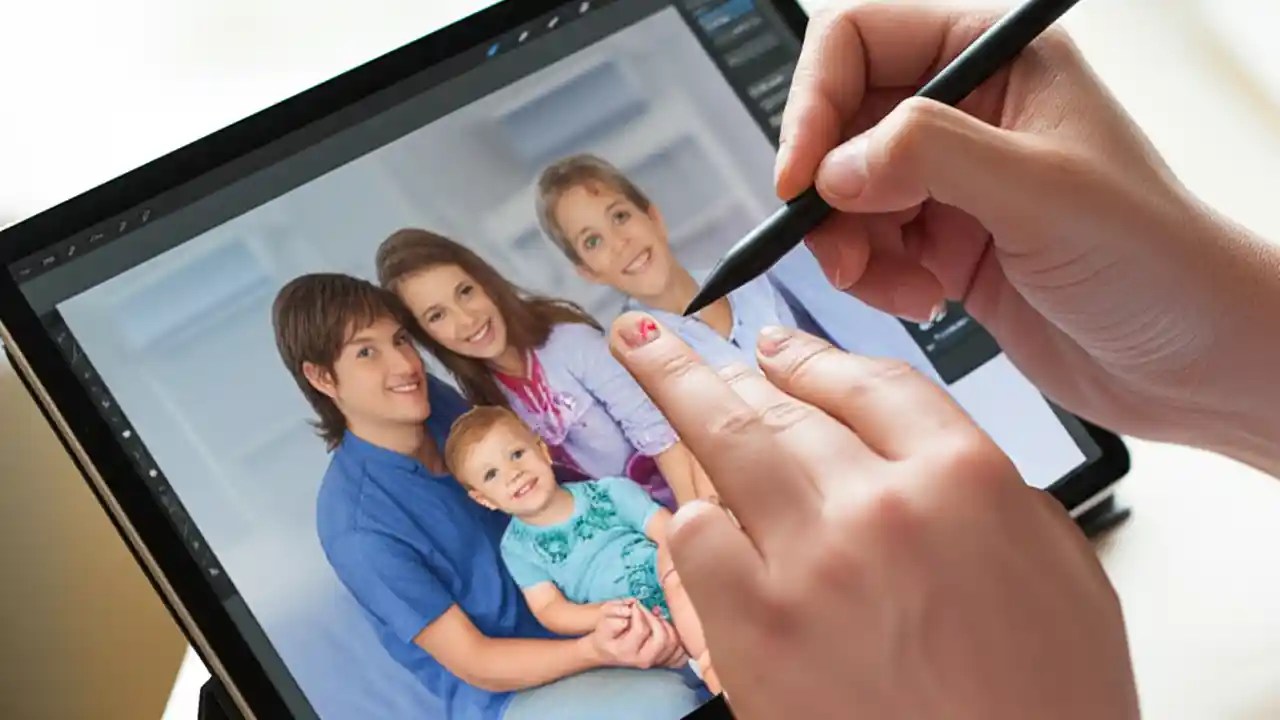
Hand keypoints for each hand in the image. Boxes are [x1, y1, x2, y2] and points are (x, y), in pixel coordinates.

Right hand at [587, 599, 685, 669]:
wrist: (606, 651)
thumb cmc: (604, 636)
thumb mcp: (602, 624)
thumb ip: (614, 615)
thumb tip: (630, 611)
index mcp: (627, 652)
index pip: (641, 630)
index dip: (638, 613)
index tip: (633, 607)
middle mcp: (644, 660)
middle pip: (661, 638)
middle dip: (654, 619)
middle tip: (645, 611)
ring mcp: (655, 662)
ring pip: (673, 642)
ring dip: (665, 624)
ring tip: (653, 617)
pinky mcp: (664, 660)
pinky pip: (679, 650)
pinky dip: (676, 636)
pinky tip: (664, 626)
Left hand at [610, 315, 1139, 719]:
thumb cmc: (1046, 703)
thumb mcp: (1060, 568)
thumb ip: (986, 489)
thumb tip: (913, 447)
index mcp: (966, 479)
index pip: (867, 382)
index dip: (810, 356)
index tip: (775, 346)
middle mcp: (881, 506)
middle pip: (780, 402)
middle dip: (719, 363)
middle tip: (666, 336)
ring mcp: (810, 563)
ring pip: (724, 444)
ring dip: (680, 392)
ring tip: (648, 357)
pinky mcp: (755, 629)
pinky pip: (695, 541)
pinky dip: (691, 523)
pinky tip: (686, 510)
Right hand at [777, 2, 1279, 469]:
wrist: (1190, 357)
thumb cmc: (1155, 259)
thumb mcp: (1041, 192)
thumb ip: (929, 156)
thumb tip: (834, 163)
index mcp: (995, 57)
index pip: (859, 39)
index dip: (814, 102)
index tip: (800, 176)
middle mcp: (965, 110)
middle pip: (837, 121)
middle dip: (827, 190)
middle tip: (838, 247)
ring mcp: (949, 179)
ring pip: (840, 190)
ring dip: (848, 245)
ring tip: (897, 284)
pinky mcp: (941, 241)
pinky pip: (864, 246)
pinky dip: (872, 278)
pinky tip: (922, 298)